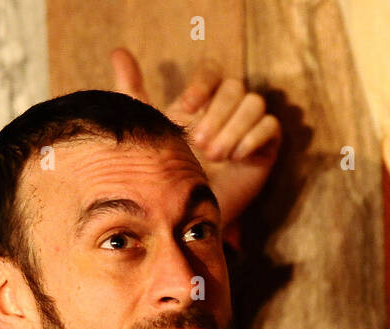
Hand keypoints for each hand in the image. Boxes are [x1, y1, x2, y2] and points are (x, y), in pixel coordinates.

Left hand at [111, 49, 280, 232]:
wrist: (188, 214)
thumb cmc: (168, 172)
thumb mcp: (149, 128)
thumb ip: (133, 90)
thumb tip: (118, 52)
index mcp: (204, 100)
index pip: (211, 72)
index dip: (201, 85)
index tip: (184, 108)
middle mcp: (229, 109)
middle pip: (234, 87)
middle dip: (216, 114)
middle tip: (199, 144)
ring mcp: (249, 127)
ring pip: (254, 104)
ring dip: (233, 128)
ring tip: (215, 154)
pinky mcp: (266, 148)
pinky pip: (271, 127)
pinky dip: (253, 138)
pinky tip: (235, 157)